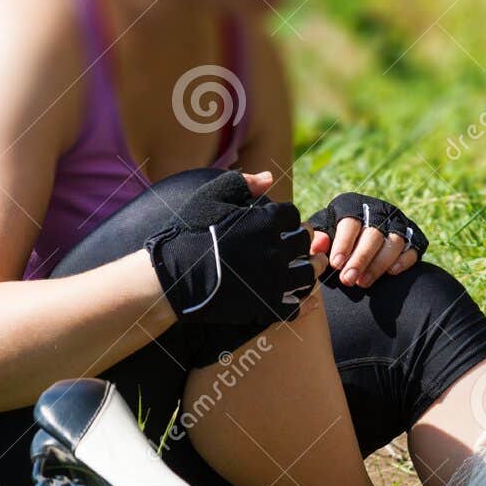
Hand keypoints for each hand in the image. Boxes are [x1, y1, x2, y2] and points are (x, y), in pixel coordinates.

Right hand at [146, 171, 313, 323]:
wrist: (174, 276)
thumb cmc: (189, 234)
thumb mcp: (210, 197)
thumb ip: (242, 183)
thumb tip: (270, 177)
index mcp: (265, 222)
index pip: (292, 215)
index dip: (291, 219)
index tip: (289, 224)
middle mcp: (275, 250)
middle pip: (304, 243)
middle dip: (306, 241)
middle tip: (305, 243)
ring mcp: (272, 280)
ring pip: (306, 275)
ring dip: (311, 269)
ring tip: (311, 267)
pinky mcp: (266, 306)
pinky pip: (293, 308)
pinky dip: (298, 304)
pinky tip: (295, 299)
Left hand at [306, 192, 427, 286]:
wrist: (359, 239)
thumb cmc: (337, 238)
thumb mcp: (324, 234)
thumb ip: (319, 240)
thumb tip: (318, 244)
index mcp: (353, 207)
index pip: (350, 223)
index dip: (343, 244)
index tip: (336, 264)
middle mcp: (378, 212)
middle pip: (372, 234)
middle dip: (360, 259)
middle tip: (348, 280)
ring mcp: (397, 224)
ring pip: (393, 242)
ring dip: (378, 264)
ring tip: (363, 282)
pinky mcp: (412, 238)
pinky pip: (411, 249)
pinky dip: (403, 260)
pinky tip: (392, 273)